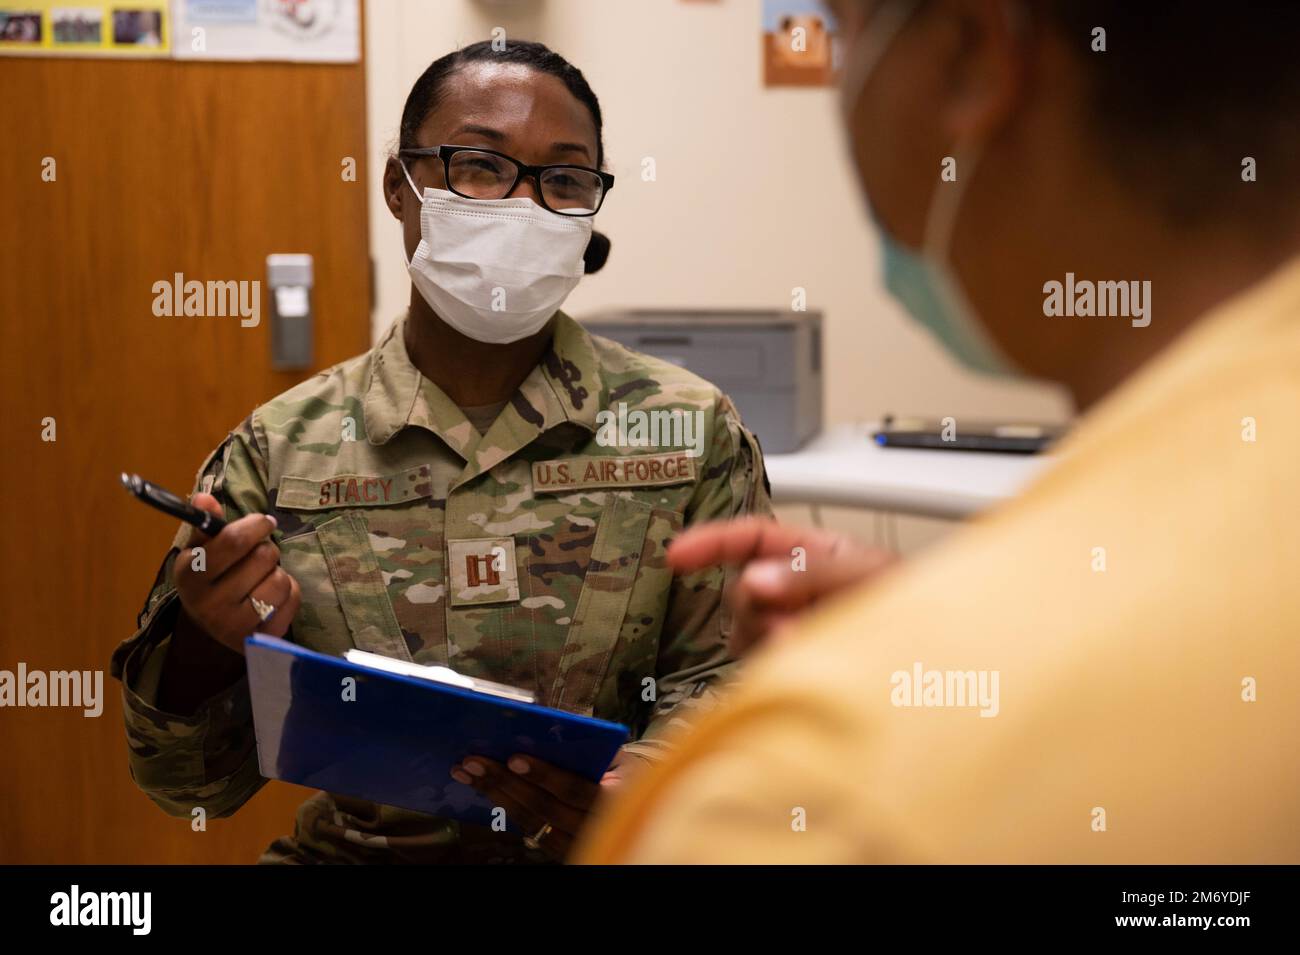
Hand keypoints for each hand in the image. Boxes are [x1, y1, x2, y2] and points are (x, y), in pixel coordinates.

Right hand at [172, 492, 300, 654]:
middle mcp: (209, 605)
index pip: (233, 541)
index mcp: (190, 576)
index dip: (256, 525)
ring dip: (278, 572)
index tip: (264, 522)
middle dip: (267, 549)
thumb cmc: (210, 578)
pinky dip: (290, 592)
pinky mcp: (261, 639)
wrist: (212, 627)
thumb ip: (206, 523)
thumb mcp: (201, 550)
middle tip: (259, 556)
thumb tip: (205, 497)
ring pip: (281, 581)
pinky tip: (272, 596)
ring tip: (263, 577)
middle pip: (264, 557)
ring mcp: (235, 627)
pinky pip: (293, 600)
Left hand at [451, 750, 641, 859]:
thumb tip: (540, 725)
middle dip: (505, 783)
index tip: (514, 757)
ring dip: (494, 795)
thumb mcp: (614, 754)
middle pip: (543, 809)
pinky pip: (527, 830)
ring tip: (467, 771)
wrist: (637, 803)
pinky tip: (482, 788)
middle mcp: (594, 827)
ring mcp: (574, 843)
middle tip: (473, 761)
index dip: (543, 775)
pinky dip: (503, 807)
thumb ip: (585, 745)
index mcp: (615, 799)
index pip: (575, 790)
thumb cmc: (621, 768)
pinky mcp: (559, 848)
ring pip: (529, 822)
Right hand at [667, 516, 895, 655]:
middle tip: (793, 623)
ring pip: (747, 635)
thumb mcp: (869, 575)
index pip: (749, 539)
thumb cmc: (917, 605)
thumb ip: (812, 573)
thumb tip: (755, 581)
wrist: (945, 661)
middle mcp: (794, 593)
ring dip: (769, 641)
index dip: (710, 542)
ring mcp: (792, 631)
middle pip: (741, 593)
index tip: (677, 555)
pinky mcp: (793, 669)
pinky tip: (809, 669)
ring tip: (812, 646)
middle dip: (756, 607)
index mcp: (810, 554)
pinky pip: (762, 669)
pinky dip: (777, 668)